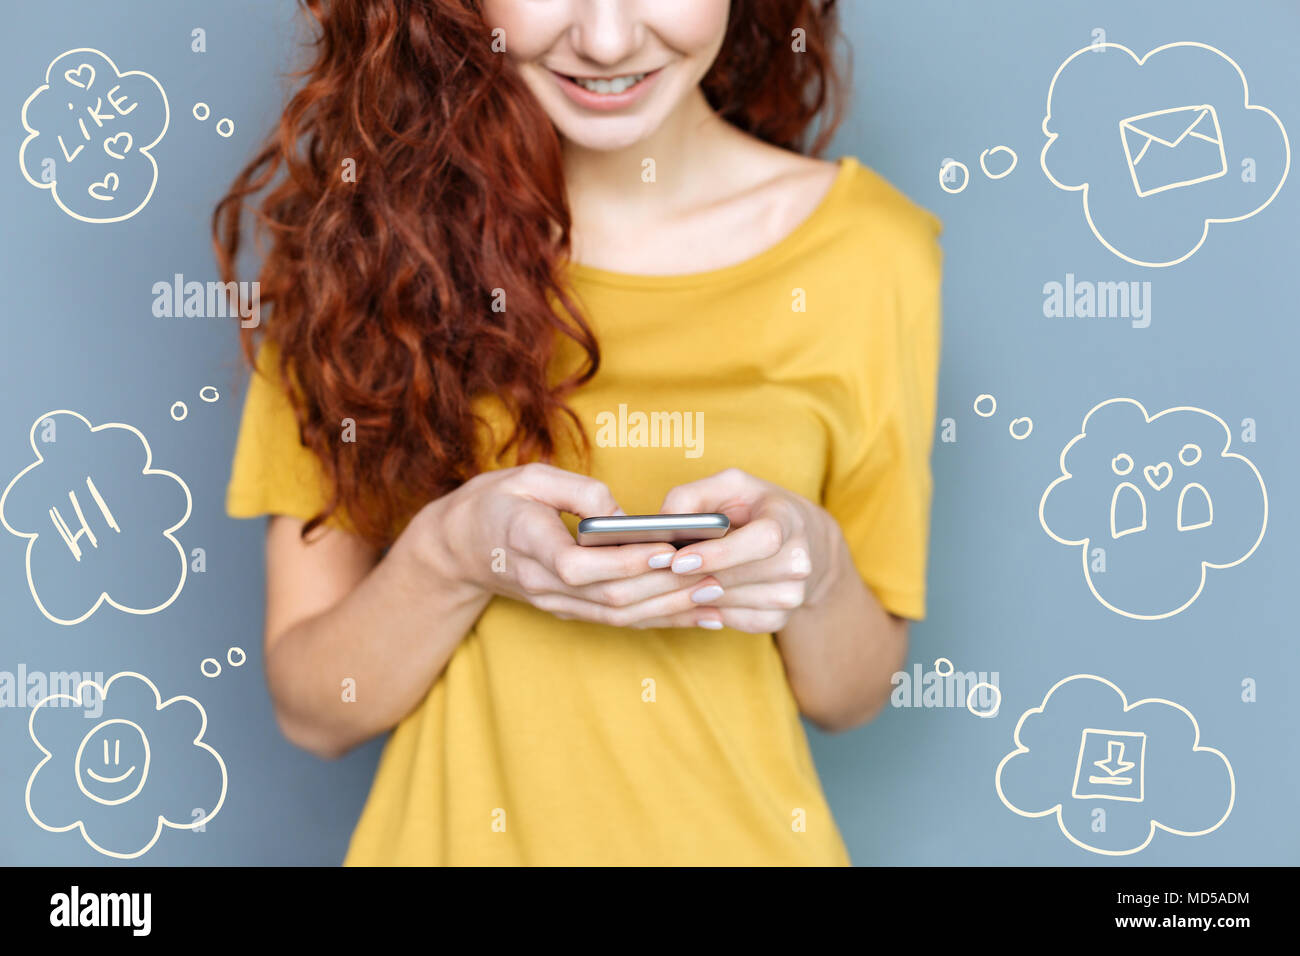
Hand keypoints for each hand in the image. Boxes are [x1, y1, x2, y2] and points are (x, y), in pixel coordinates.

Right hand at [411, 463, 721, 627]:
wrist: (460, 548)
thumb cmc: (496, 502)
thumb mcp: (527, 476)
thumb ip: (575, 490)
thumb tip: (621, 513)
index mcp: (526, 542)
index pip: (575, 564)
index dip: (623, 561)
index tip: (665, 549)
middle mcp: (541, 582)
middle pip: (608, 595)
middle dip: (663, 587)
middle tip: (712, 571)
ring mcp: (555, 602)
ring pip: (618, 614)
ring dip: (669, 608)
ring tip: (715, 593)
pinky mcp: (569, 610)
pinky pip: (618, 620)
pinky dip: (660, 619)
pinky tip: (697, 615)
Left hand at [652, 468, 841, 633]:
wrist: (804, 542)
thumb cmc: (756, 507)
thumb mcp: (729, 486)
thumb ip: (692, 496)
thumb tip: (661, 522)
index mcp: (788, 520)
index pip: (762, 541)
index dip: (721, 554)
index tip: (680, 560)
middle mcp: (798, 561)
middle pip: (738, 577)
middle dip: (693, 577)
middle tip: (657, 573)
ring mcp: (792, 595)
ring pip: (729, 602)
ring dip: (695, 594)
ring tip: (671, 579)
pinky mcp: (779, 619)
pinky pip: (731, 620)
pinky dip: (705, 609)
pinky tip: (693, 593)